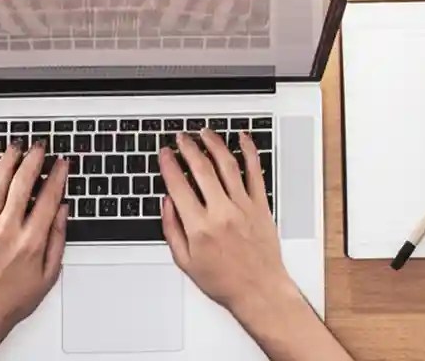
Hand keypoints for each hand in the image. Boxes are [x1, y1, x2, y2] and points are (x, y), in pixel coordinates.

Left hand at [0, 142, 69, 360]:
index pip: (48, 198)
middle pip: (23, 183)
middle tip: (40, 148)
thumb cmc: (11, 299)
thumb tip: (62, 211)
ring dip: (9, 160)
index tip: (62, 163)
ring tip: (17, 146)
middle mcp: (8, 230)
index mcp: (31, 242)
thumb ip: (57, 240)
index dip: (58, 176)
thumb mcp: (48, 275)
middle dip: (35, 160)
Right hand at [160, 129, 352, 360]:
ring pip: (227, 165)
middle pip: (201, 169)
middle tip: (181, 138)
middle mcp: (221, 213)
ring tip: (204, 133)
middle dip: (188, 148)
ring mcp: (243, 207)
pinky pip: (256, 173)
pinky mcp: (260, 206)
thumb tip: (166, 203)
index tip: (164, 153)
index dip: (168, 165)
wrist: (259, 290)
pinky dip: (250, 152)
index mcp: (199, 227)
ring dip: (214, 143)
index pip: (179, 186)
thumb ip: (172, 229)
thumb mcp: (185, 261)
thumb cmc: (224, 280)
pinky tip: (243, 139)